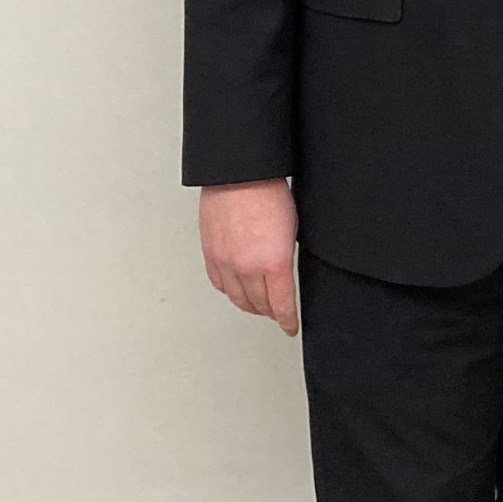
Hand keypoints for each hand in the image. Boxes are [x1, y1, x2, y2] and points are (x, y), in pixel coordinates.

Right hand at [199, 179, 299, 334]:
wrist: (239, 174)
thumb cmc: (268, 192)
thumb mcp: (291, 229)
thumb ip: (285, 257)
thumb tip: (285, 273)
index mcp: (273, 263)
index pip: (281, 305)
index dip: (287, 320)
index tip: (290, 327)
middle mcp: (246, 268)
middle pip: (259, 305)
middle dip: (271, 313)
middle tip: (277, 314)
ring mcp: (226, 262)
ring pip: (237, 298)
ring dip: (250, 305)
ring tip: (258, 305)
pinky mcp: (210, 254)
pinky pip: (219, 283)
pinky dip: (229, 290)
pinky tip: (236, 288)